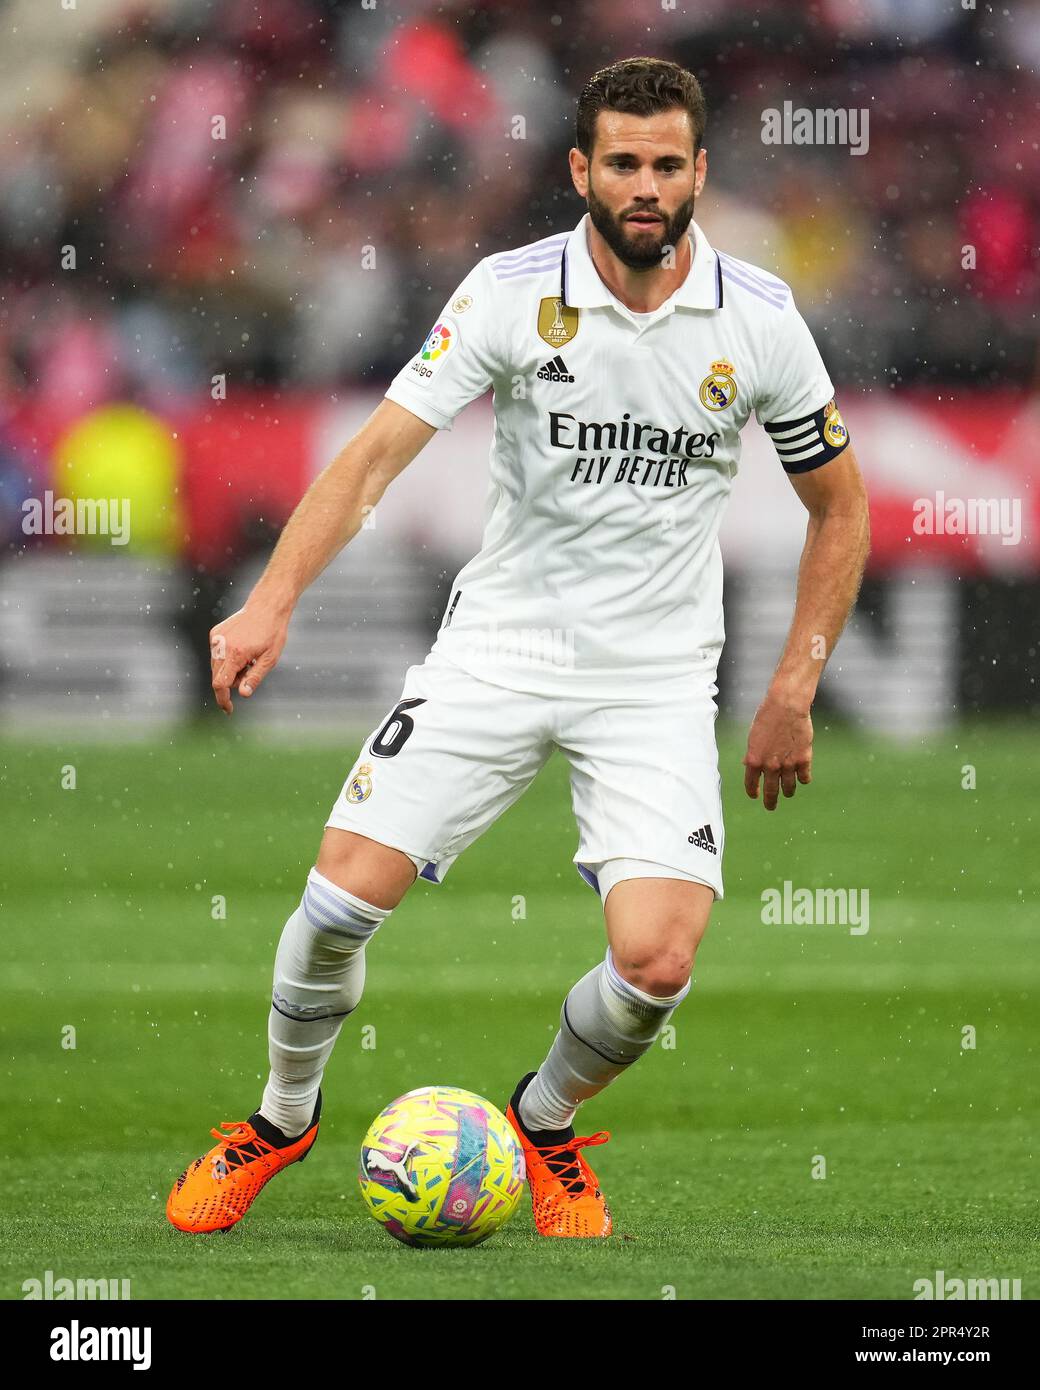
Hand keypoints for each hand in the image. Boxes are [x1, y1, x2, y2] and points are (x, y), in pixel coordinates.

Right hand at [209, 602, 289, 714]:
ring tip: (249, 659)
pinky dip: (227, 659)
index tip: (228, 710)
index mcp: (235, 654)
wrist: (267, 606)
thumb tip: (243, 695)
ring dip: (230, 671)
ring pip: (216, 666)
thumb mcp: (270, 659)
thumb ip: (255, 677)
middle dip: (232, 683)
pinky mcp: (215, 633)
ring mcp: (216, 638)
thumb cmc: (272, 633)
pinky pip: (217, 654)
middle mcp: (221, 646)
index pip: (220, 684)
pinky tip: (243, 649)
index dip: (223, 699)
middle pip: (218, 677)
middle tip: (251, 672)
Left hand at [743, 691, 812, 810]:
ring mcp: (788, 765)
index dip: (753, 792)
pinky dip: (803, 779)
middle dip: (770, 802)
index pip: (751, 784)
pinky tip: (802, 777)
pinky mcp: (804, 760)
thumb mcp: (753, 736)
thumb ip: (752, 753)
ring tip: (787, 792)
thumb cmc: (767, 717)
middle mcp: (770, 766)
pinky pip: (804, 778)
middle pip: (771, 792)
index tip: (755, 796)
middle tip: (770, 807)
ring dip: (788, 791)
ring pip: (789, 788)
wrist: (786, 706)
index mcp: (753, 760)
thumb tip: (747, 765)